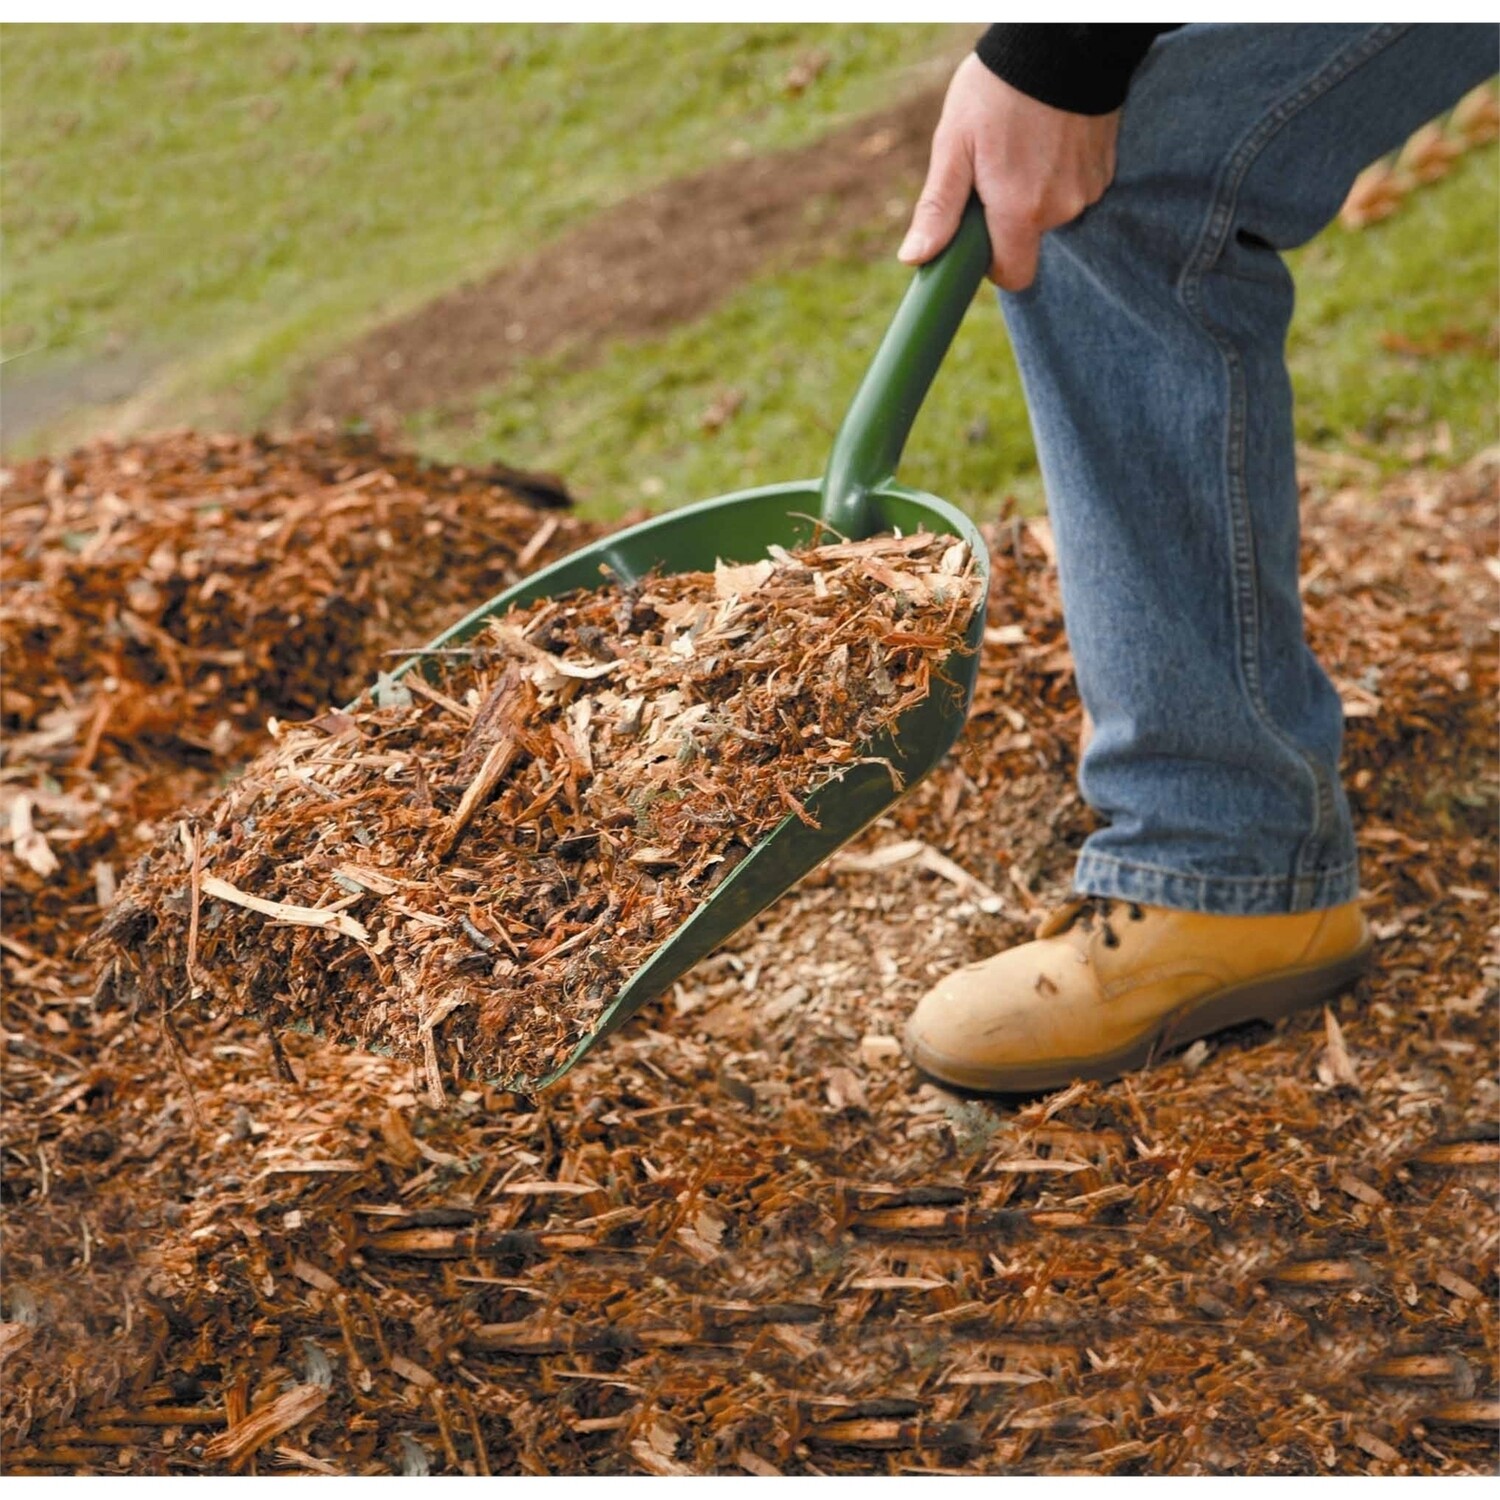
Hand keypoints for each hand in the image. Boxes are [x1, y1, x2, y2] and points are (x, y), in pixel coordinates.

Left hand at [898, 54, 1120, 290]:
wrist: (1061, 40)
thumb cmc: (998, 89)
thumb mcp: (955, 145)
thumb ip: (938, 208)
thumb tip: (914, 258)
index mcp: (1019, 213)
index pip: (1013, 275)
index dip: (992, 263)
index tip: (978, 232)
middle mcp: (1060, 210)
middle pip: (1029, 240)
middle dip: (1008, 217)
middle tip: (994, 167)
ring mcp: (1087, 190)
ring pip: (1052, 212)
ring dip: (1033, 192)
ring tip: (1021, 142)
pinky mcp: (1105, 169)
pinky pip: (1074, 189)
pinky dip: (1057, 173)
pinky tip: (1047, 136)